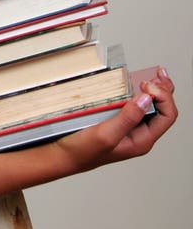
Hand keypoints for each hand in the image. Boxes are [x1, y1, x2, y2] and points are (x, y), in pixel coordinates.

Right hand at [53, 67, 176, 173]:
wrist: (61, 155)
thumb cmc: (82, 151)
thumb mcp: (106, 135)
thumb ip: (128, 118)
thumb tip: (146, 99)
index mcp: (142, 140)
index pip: (167, 116)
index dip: (163, 97)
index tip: (146, 85)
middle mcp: (138, 134)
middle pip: (162, 109)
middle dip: (164, 90)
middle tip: (157, 73)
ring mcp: (128, 127)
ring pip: (150, 106)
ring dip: (153, 89)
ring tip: (154, 74)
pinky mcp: (116, 120)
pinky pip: (133, 105)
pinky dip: (137, 92)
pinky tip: (134, 83)